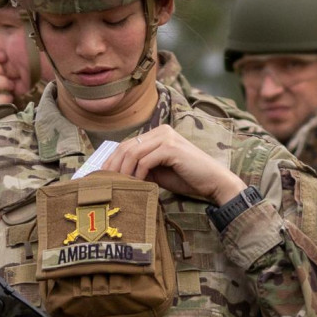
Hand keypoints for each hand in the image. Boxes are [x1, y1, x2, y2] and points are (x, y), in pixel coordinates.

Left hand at [106, 126, 245, 204]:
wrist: (213, 182)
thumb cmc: (187, 178)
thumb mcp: (159, 171)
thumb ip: (142, 166)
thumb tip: (117, 173)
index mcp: (158, 133)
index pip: (127, 144)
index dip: (112, 160)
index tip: (103, 176)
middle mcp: (162, 131)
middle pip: (127, 147)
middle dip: (114, 166)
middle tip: (106, 183)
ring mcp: (167, 137)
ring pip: (133, 153)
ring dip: (124, 172)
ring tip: (121, 186)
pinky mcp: (171, 148)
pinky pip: (145, 161)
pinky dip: (138, 174)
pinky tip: (138, 184)